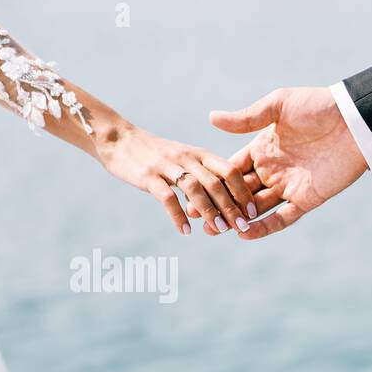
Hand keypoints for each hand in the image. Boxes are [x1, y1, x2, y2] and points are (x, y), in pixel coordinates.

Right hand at [93, 120, 257, 236]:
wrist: (119, 140)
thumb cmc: (154, 153)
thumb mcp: (183, 158)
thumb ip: (201, 175)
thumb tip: (223, 200)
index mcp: (199, 153)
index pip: (229, 170)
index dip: (243, 191)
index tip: (252, 212)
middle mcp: (186, 158)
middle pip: (215, 182)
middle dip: (231, 206)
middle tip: (242, 227)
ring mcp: (167, 166)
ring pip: (194, 189)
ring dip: (209, 211)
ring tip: (219, 230)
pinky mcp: (148, 176)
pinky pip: (167, 197)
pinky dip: (178, 215)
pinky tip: (185, 231)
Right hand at [209, 86, 366, 238]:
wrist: (355, 120)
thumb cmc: (318, 106)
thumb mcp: (278, 106)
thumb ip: (246, 119)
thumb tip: (212, 118)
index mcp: (263, 148)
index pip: (232, 169)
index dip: (211, 181)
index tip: (189, 190)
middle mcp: (273, 169)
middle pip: (239, 193)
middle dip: (218, 205)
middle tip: (195, 216)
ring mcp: (289, 186)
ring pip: (256, 209)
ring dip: (236, 220)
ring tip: (213, 230)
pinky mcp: (307, 198)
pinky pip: (282, 218)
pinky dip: (264, 227)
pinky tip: (245, 234)